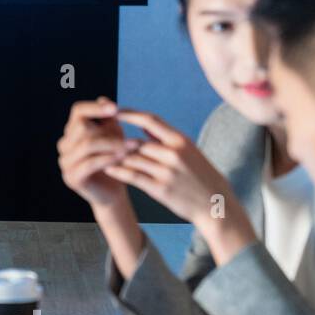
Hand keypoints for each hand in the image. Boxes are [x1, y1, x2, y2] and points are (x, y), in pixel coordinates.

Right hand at [57, 98, 136, 208]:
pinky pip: (89, 163)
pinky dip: (108, 158)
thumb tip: (103, 98)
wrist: (112, 191)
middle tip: (130, 135)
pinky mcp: (71, 177)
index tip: (115, 108)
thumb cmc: (114, 159)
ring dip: (112, 144)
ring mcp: (65, 161)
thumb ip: (108, 118)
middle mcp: (64, 144)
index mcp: (72, 131)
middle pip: (82, 127)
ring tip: (131, 146)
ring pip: (87, 144)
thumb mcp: (114, 135)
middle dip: (108, 131)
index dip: (95, 107)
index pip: (78, 110)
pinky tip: (122, 158)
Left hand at [104, 110, 237, 226]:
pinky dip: (118, 171)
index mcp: (180, 140)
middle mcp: (174, 153)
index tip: (113, 110)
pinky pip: (133, 176)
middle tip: (99, 138)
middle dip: (118, 141)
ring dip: (116, 157)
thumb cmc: (199, 176)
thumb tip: (143, 123)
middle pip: (136, 142)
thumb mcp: (188, 151)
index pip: (150, 120)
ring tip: (100, 154)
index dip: (129, 113)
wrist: (215, 204)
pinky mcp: (161, 189)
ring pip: (132, 159)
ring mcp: (167, 172)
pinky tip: (108, 168)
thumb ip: (165, 138)